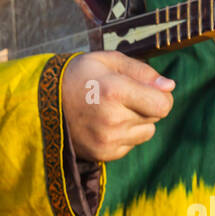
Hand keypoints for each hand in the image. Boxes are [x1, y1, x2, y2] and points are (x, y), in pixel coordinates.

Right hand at [61, 51, 175, 162]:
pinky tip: (104, 126)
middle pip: (156, 118)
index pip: (163, 105)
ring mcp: (106, 140)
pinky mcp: (102, 154)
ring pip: (146, 133)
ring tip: (113, 113)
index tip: (149, 91)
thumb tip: (169, 86)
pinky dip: (124, 136)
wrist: (44, 103)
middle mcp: (112, 119)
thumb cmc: (80, 76)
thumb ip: (142, 71)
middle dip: (147, 107)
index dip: (161, 96)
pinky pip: (130, 146)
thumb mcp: (109, 61)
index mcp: (115, 91)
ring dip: (137, 123)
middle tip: (123, 99)